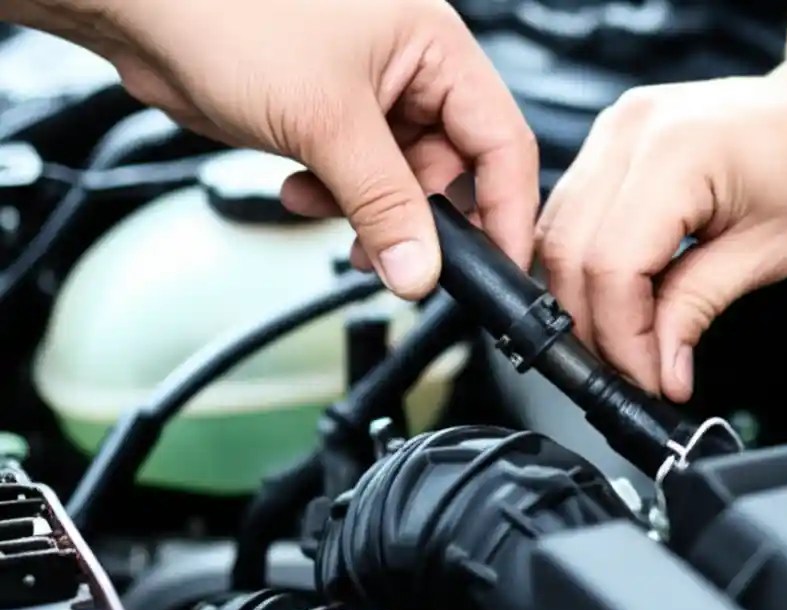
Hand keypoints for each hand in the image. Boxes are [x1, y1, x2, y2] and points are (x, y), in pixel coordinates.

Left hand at [22, 0, 538, 297]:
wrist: (143, 11)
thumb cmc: (230, 17)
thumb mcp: (327, 124)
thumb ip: (385, 205)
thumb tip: (421, 271)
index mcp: (436, 46)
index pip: (502, 142)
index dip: (507, 210)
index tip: (500, 267)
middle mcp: (413, 69)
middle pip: (454, 169)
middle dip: (420, 218)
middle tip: (395, 256)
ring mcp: (373, 94)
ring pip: (404, 182)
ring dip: (370, 212)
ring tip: (328, 212)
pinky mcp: (332, 118)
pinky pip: (361, 178)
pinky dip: (336, 198)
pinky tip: (301, 190)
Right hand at [536, 49, 786, 402]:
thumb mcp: (770, 253)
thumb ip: (695, 307)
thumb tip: (658, 368)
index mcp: (675, 152)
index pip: (611, 266)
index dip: (623, 337)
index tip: (650, 380)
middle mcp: (630, 132)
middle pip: (567, 252)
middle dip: (595, 327)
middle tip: (637, 374)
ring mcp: (615, 131)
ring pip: (556, 235)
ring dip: (583, 300)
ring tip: (630, 343)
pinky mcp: (614, 142)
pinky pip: (574, 214)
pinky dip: (588, 265)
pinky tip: (623, 298)